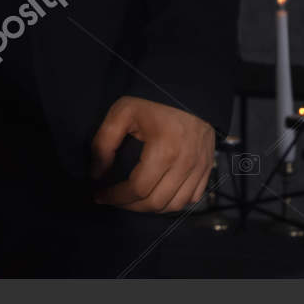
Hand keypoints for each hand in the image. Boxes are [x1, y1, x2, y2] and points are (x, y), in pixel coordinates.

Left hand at [90, 94, 214, 211]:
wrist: (189, 95)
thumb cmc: (153, 102)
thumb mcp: (122, 113)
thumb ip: (104, 143)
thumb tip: (96, 174)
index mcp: (164, 150)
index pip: (138, 188)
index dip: (115, 197)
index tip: (99, 195)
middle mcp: (185, 164)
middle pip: (156, 202)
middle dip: (129, 206)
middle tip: (112, 199)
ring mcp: (199, 169)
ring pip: (174, 205)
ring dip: (150, 208)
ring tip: (130, 200)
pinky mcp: (207, 171)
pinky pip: (191, 199)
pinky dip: (171, 203)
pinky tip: (155, 195)